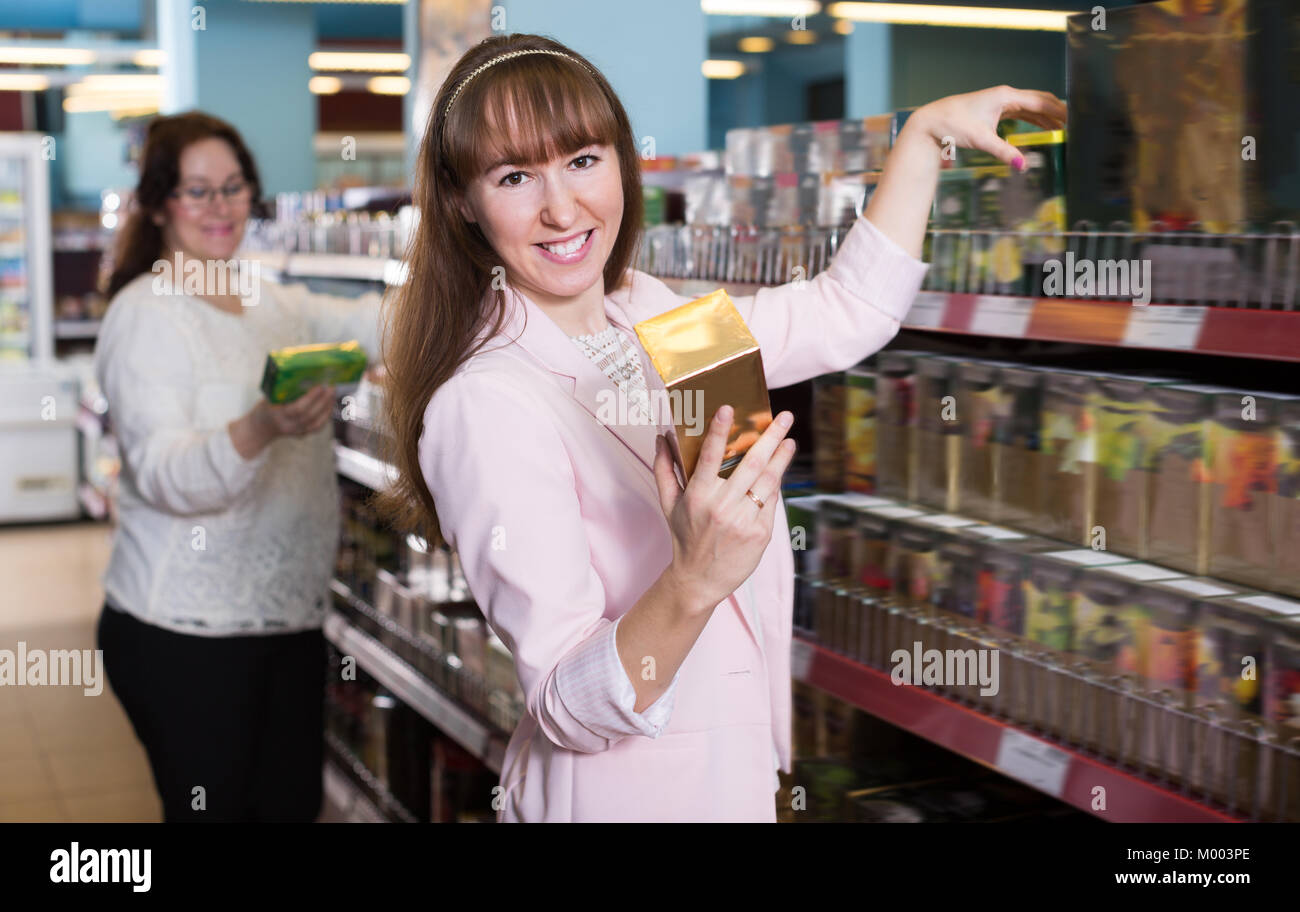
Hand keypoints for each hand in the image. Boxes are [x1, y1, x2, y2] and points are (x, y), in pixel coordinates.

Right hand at [254, 385, 335, 439]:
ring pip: (316, 423)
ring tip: (332, 395)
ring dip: (327, 408)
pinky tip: (330, 404)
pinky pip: (317, 427)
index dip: (311, 397)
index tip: (321, 386)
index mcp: (277, 414)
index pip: (298, 408)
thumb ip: (286, 390)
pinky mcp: (302, 434)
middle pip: (310, 415)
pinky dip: (326, 415)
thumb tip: (308, 375)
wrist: (262, 426)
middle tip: (331, 388)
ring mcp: (295, 432)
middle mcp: (288, 425)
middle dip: (323, 401)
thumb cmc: (268, 405)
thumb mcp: (271, 397)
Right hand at [652, 404, 796, 613]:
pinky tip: (780, 470)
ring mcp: (744, 521)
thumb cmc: (684, 537)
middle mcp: (721, 507)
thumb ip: (664, 469)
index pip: (710, 458)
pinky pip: (771, 502)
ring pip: (768, 482)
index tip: (729, 409)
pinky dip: (776, 484)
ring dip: (782, 458)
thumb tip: (661, 438)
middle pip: (751, 465)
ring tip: (789, 441)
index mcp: (697, 497)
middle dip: (770, 437)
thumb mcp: (668, 505)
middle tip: (784, 417)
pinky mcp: (760, 534)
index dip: (719, 432)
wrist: (699, 580)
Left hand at [905, 85, 1066, 170]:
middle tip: (1075, 123)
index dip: (1059, 110)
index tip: (1075, 118)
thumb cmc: (953, 126)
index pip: (1040, 102)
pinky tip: (1042, 127)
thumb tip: (1022, 166)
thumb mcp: (981, 140)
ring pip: (1030, 106)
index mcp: (1005, 96)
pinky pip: (1020, 112)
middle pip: (1039, 101)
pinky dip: (1033, 119)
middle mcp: (1005, 95)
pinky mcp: (994, 110)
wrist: (931, 122)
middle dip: (1057, 111)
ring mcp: (999, 101)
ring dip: (1046, 116)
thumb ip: (1004, 152)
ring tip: (1064, 127)